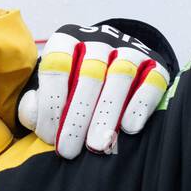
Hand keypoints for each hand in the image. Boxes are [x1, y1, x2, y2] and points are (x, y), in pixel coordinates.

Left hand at [18, 20, 177, 158]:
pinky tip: (129, 128)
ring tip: (98, 145)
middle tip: (69, 150)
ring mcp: (129, 49)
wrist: (114, 64)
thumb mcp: (48, 89)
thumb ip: (35, 103)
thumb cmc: (71, 84)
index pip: (55, 68)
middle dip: (77, 117)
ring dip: (107, 114)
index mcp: (65, 40)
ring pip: (120, 77)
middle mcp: (97, 40)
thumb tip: (34, 116)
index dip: (51, 105)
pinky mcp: (156, 62)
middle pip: (89, 76)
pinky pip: (152, 81)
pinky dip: (140, 104)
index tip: (49, 137)